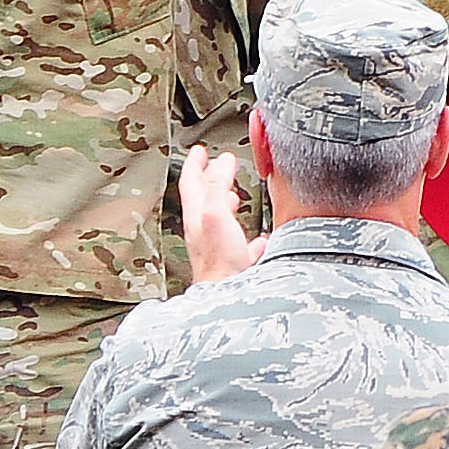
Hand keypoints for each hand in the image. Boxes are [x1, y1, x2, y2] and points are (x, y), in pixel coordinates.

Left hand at [180, 144, 255, 284]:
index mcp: (197, 216)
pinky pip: (237, 246)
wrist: (227, 299)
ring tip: (235, 196)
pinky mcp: (230, 265)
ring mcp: (216, 249)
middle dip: (210, 181)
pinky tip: (258, 241)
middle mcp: (202, 232)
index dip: (194, 164)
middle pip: (203, 200)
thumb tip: (222, 161)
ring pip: (219, 222)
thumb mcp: (216, 214)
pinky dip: (245, 237)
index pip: (190, 183)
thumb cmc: (220, 262)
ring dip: (226, 206)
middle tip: (218, 167)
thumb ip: (218, 185)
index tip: (199, 150)